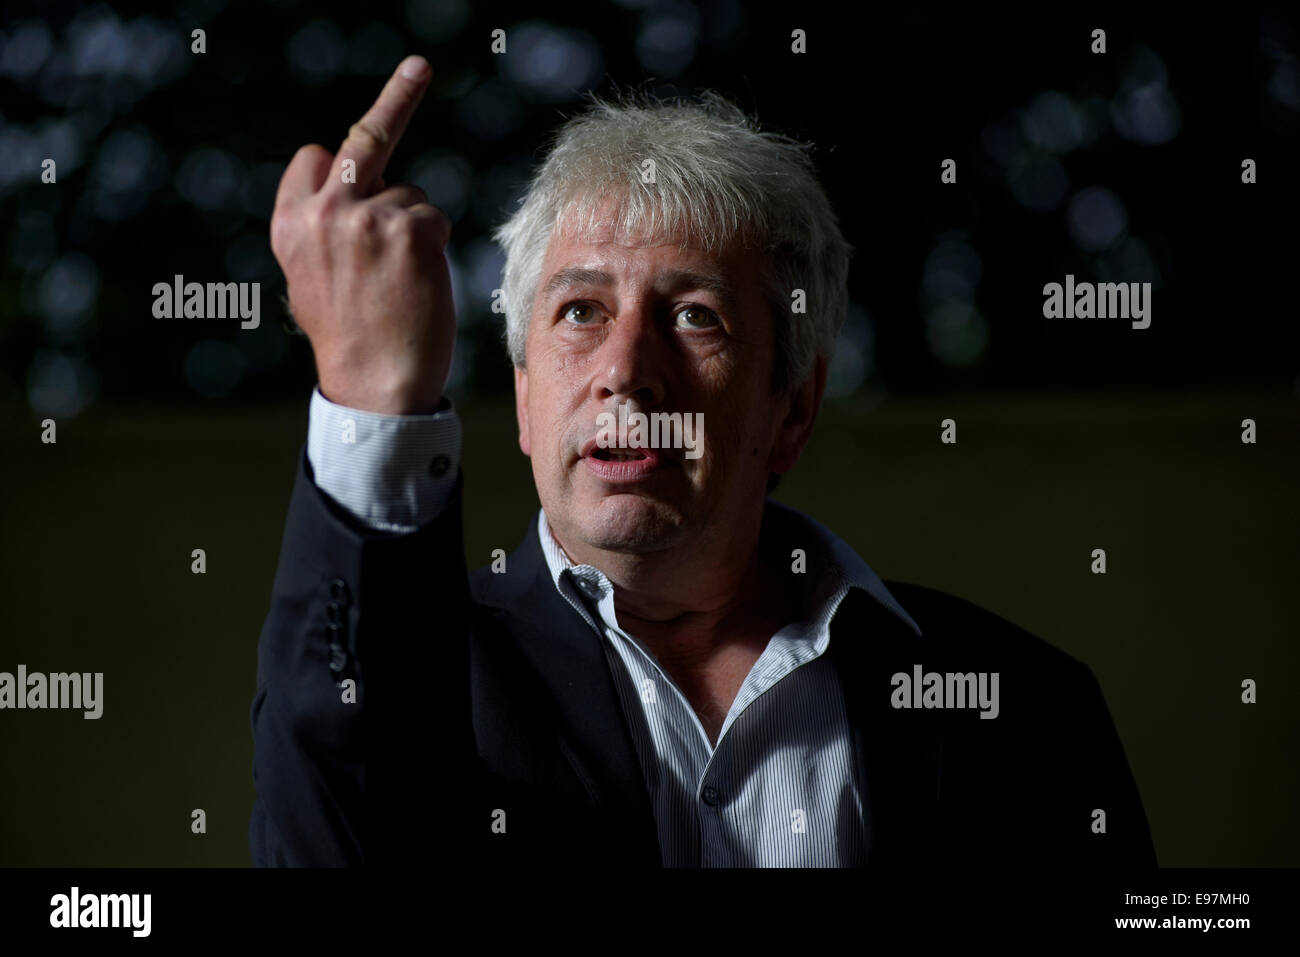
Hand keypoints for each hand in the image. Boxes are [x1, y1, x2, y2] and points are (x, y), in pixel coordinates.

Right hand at [270, 55, 454, 414]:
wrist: (375, 384)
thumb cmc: (350, 339)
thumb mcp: (312, 278)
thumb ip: (324, 231)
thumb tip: (349, 197)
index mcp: (290, 223)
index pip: (315, 158)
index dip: (340, 161)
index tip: (362, 126)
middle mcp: (324, 212)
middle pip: (364, 140)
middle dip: (396, 98)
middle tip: (420, 65)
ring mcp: (368, 216)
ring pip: (409, 196)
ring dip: (414, 230)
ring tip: (401, 283)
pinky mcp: (409, 229)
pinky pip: (433, 218)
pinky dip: (434, 246)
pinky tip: (419, 282)